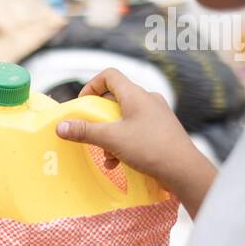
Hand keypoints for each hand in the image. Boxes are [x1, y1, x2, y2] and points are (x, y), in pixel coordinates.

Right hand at [56, 68, 217, 217]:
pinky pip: (136, 130)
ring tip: (106, 154)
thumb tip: (60, 127)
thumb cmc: (150, 148)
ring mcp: (157, 115)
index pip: (110, 76)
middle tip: (90, 131)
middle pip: (115, 98)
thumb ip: (85, 131)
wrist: (184, 170)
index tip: (82, 104)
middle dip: (99, 117)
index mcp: (136, 95)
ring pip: (125, 117)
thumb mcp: (111, 139)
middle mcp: (148, 100)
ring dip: (110, 134)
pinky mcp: (162, 131)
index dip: (92, 86)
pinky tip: (118, 162)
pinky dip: (123, 142)